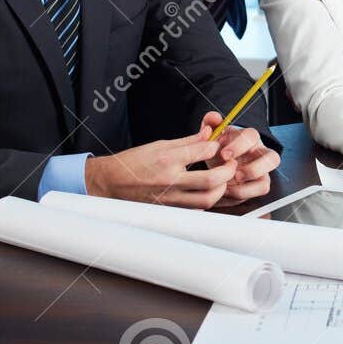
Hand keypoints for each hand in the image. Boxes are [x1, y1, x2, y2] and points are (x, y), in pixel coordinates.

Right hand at [84, 118, 236, 208]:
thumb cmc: (134, 162)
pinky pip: (196, 209)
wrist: (111, 183)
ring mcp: (170, 198)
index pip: (203, 151)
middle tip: (231, 165)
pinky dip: (207, 201)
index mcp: (167, 159)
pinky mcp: (169, 210)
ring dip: (221, 189)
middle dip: (228, 171)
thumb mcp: (160, 145)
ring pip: (207, 199)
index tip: (217, 145)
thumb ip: (188, 142)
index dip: (216, 146)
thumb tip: (209, 133)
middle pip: (211, 180)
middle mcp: (170, 180)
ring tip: (223, 179)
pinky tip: (208, 191)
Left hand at [210, 121, 280, 205]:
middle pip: (273, 158)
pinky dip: (244, 194)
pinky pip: (260, 191)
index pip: (252, 136)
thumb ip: (210, 124)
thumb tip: (213, 117)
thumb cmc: (220, 147)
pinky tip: (227, 192)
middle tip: (234, 174)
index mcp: (248, 138)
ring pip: (267, 181)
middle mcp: (260, 153)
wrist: (220, 162)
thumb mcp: (213, 135)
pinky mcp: (259, 184)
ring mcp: (262, 171)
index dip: (239, 146)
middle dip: (253, 169)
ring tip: (229, 187)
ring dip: (249, 186)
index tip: (223, 155)